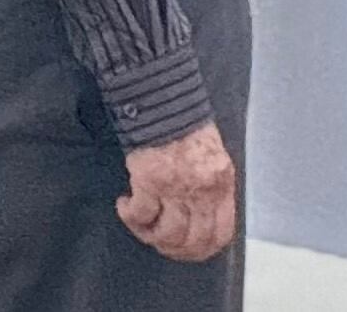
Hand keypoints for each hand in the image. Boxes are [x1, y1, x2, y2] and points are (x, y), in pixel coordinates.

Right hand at [116, 123, 238, 262]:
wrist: (159, 98)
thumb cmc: (183, 124)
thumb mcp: (210, 157)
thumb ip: (210, 187)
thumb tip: (199, 215)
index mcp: (221, 184)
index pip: (221, 233)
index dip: (203, 249)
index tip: (186, 249)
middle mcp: (203, 191)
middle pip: (193, 240)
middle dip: (173, 248)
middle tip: (157, 241)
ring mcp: (177, 188)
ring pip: (167, 234)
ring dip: (149, 235)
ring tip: (139, 223)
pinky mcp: (149, 181)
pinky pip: (140, 215)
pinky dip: (131, 217)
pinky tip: (124, 204)